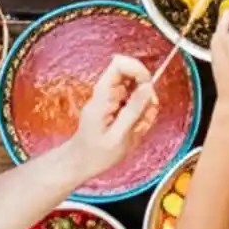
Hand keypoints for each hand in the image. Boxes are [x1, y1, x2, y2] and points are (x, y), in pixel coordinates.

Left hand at [69, 55, 159, 176]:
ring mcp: (110, 98)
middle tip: (145, 114)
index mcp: (102, 97)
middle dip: (145, 93)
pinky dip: (142, 113)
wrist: (80, 163)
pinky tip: (135, 128)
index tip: (148, 87)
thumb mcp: (118, 136)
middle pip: (132, 74)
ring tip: (137, 128)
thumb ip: (133, 111)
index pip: (119, 64)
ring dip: (145, 106)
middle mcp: (106, 92)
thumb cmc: (95, 154)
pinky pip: (135, 100)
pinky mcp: (115, 104)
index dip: (138, 70)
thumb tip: (148, 87)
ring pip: (137, 89)